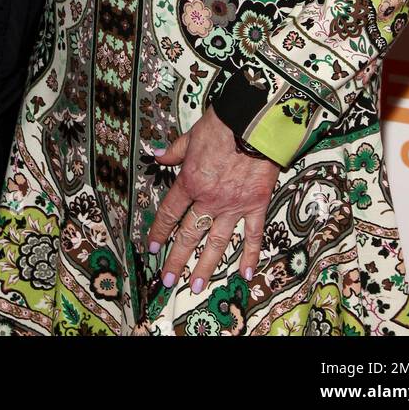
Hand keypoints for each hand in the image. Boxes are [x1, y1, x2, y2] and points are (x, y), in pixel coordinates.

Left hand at [147, 106, 280, 291]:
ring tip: (196, 286)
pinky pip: (253, 235)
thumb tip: (157, 155)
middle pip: (189, 234)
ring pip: (217, 243)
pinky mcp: (256, 205)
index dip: (159, 230)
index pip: (170, 211)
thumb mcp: (192, 136)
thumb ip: (175, 151)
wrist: (253, 122)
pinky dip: (250, 255)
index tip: (152, 246)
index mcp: (191, 181)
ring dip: (205, 266)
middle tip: (168, 279)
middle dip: (176, 258)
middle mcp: (210, 199)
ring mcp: (234, 206)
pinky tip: (245, 274)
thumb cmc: (222, 125)